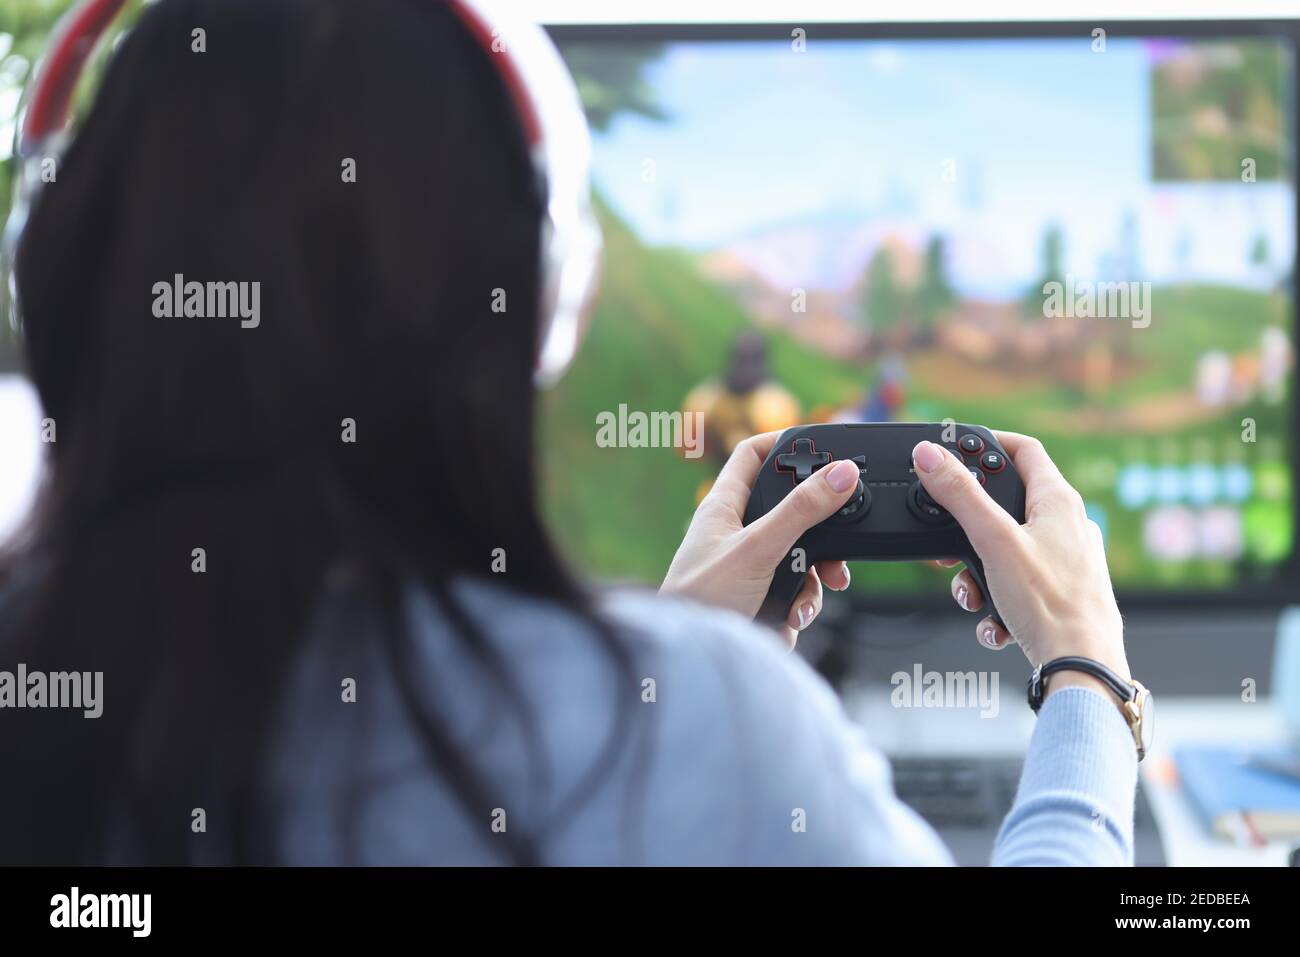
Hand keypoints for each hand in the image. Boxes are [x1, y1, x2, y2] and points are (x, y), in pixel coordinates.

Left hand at [660, 431, 859, 648]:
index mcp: (725, 506)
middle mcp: (737, 531)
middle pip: (791, 509)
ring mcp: (750, 565)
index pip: (753, 455)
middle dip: (820, 526)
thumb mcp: (759, 548)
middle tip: (839, 534)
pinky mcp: (763, 597)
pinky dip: (804, 602)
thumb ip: (801, 510)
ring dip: (817, 574)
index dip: (785, 442)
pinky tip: (794, 616)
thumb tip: (842, 472)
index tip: (822, 443)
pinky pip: (797, 589)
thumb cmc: (701, 598)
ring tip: (815, 590)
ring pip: (802, 553)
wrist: (692, 660)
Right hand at [912, 433, 1129, 695]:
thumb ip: (959, 496)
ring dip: (979, 574)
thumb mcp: (994, 542)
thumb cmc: (1051, 604)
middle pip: (1006, 506)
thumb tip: (929, 455)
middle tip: (947, 543)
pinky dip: (999, 602)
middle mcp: (1068, 525)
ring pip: (1007, 551)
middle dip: (969, 528)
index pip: (1024, 450)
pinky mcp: (1063, 593)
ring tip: (975, 596)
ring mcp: (1067, 560)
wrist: (1083, 667)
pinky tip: (995, 622)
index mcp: (1059, 501)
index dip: (988, 442)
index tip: (956, 449)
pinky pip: (1018, 586)